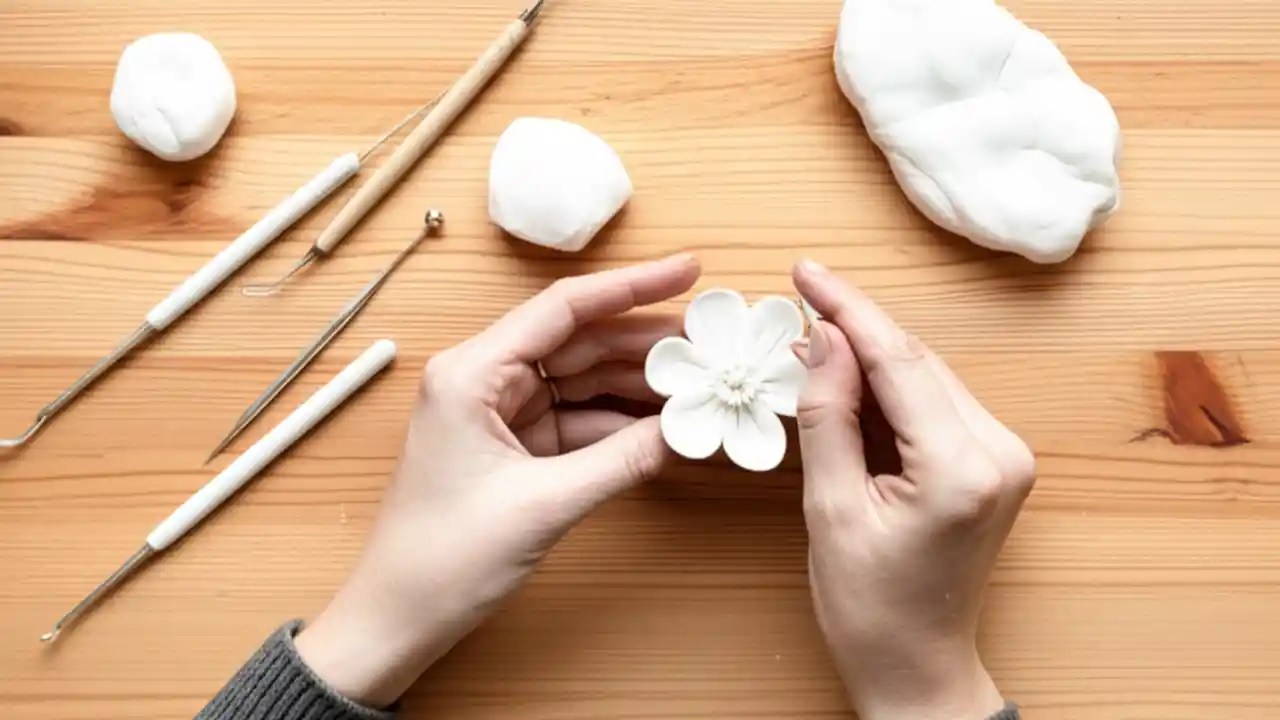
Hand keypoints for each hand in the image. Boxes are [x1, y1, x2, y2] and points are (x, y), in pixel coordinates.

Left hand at [295, 255, 700, 707]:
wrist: (398, 619)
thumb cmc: (442, 559)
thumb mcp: (543, 505)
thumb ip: (620, 460)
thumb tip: (684, 429)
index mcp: (471, 373)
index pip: (564, 309)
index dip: (632, 286)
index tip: (687, 270)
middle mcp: (482, 380)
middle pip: (579, 342)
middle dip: (646, 341)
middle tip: (710, 340)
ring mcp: (499, 414)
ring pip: (583, 381)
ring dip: (639, 385)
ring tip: (701, 381)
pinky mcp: (513, 448)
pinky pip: (578, 420)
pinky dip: (620, 424)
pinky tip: (665, 426)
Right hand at [792, 260, 1034, 719]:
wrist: (918, 665)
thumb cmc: (871, 607)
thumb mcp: (831, 509)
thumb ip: (829, 416)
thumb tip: (823, 341)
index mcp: (962, 468)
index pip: (899, 362)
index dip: (848, 309)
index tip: (806, 273)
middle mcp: (999, 452)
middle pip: (917, 361)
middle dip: (856, 326)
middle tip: (800, 297)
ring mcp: (1004, 456)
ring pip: (926, 376)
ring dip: (870, 354)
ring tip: (812, 336)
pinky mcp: (994, 461)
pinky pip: (934, 402)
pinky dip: (889, 386)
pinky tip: (847, 377)